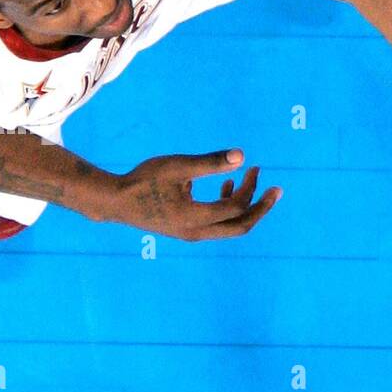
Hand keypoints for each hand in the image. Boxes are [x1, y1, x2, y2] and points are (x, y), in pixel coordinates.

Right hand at [111, 149, 280, 240]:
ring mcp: (192, 235)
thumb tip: (242, 156)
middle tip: (277, 190)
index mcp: (196, 217)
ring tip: (249, 180)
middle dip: (260, 207)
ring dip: (243, 206)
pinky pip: (218, 226)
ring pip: (230, 227)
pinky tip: (225, 186)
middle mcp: (197, 232)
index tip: (256, 168)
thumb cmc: (144, 180)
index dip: (251, 188)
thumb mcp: (178, 167)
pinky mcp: (187, 231)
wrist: (115, 202)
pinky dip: (227, 209)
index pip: (236, 207)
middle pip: (241, 226)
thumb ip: (210, 162)